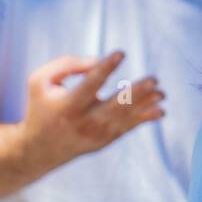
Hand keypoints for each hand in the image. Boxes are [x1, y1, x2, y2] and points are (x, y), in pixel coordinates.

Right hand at [17, 51, 164, 174]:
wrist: (40, 148)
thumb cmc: (41, 106)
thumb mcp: (39, 81)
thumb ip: (64, 65)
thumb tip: (97, 61)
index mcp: (68, 105)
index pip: (89, 84)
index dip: (105, 68)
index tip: (121, 53)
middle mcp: (84, 121)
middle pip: (114, 106)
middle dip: (136, 92)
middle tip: (154, 79)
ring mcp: (97, 133)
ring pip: (125, 118)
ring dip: (146, 104)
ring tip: (162, 92)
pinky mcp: (106, 140)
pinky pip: (128, 128)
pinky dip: (145, 119)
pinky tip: (161, 110)